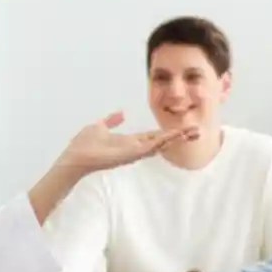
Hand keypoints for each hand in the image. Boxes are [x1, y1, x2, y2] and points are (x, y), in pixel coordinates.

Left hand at [57, 111, 199, 173]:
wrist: (75, 157)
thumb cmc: (83, 146)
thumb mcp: (100, 127)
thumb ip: (112, 121)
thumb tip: (122, 113)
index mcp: (129, 142)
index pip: (153, 136)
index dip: (167, 132)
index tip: (182, 128)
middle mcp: (134, 148)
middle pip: (161, 141)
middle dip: (178, 136)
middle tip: (196, 131)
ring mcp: (133, 152)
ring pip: (159, 144)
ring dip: (174, 138)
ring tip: (191, 132)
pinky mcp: (129, 155)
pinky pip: (149, 148)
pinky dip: (161, 142)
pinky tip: (173, 136)